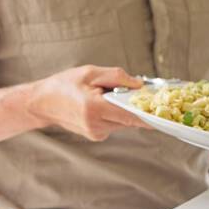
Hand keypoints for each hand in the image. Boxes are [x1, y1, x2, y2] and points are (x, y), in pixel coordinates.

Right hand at [25, 65, 149, 140]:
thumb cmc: (63, 85)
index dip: (151, 114)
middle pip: (130, 119)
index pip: (131, 115)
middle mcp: (96, 125)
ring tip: (110, 95)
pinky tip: (102, 104)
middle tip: (145, 95)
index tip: (167, 114)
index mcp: (94, 108)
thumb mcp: (90, 72)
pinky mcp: (96, 136)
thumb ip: (117, 77)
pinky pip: (115, 124)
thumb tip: (139, 85)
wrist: (41, 103)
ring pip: (124, 122)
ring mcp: (96, 133)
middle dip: (138, 107)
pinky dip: (116, 114)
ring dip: (125, 109)